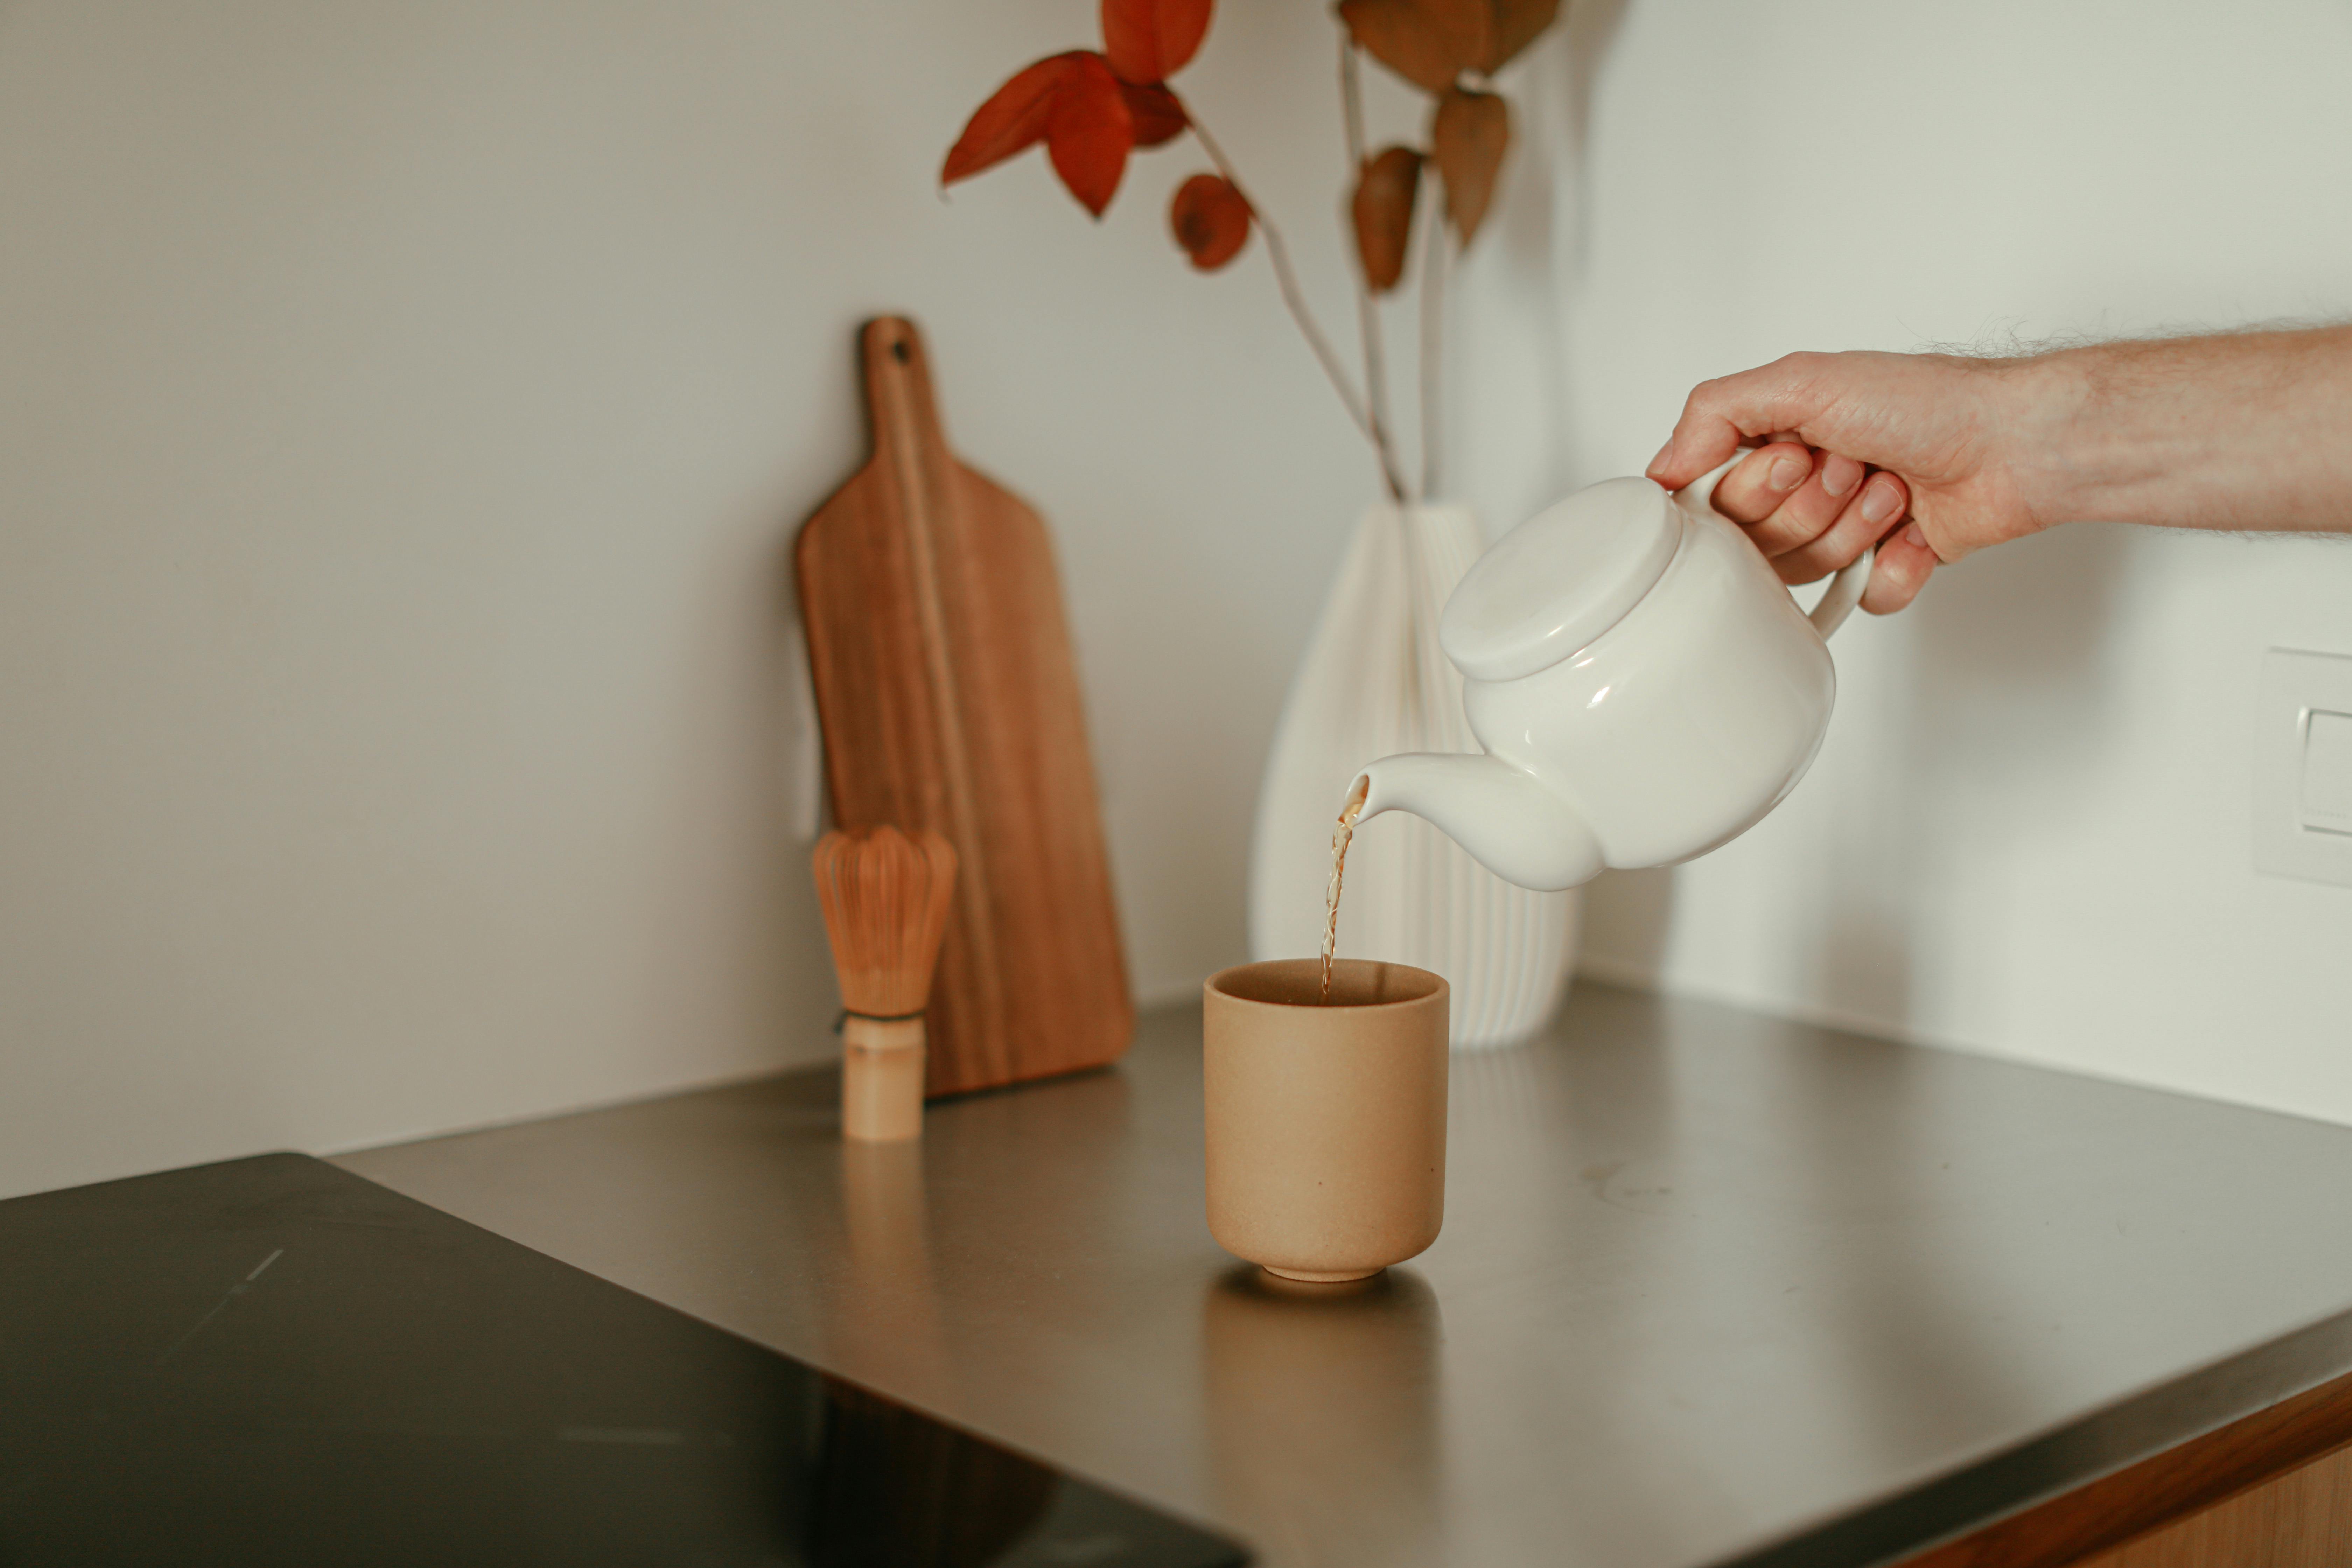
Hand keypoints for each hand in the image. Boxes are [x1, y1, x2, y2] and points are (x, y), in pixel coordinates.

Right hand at [1644, 351, 2051, 614]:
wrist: (2016, 443)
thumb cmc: (1928, 401)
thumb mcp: (1803, 381)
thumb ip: (1715, 413)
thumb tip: (1662, 470)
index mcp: (1777, 440)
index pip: (1716, 500)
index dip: (1754, 491)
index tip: (1795, 456)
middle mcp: (1806, 484)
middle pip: (1758, 542)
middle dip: (1810, 505)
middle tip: (1852, 465)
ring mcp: (1846, 527)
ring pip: (1806, 572)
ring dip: (1853, 529)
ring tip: (1894, 489)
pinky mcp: (1888, 563)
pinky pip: (1860, 599)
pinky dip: (1892, 569)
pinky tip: (1916, 532)